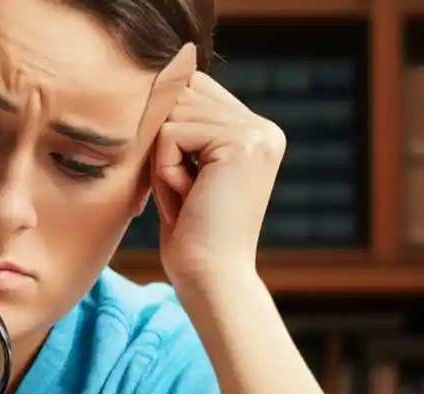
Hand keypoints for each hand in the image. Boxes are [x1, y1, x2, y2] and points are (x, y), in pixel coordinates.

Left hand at [152, 70, 285, 289]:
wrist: (211, 279)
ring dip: (163, 163)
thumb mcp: (187, 172)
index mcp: (257, 133)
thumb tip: (159, 85)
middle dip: (164, 148)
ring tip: (187, 200)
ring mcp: (257, 133)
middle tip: (184, 196)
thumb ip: (183, 129)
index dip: (168, 131)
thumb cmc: (191, 236)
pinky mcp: (241, 143)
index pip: (194, 93)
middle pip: (182, 98)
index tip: (182, 183)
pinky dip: (165, 172)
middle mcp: (264, 128)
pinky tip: (187, 201)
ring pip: (172, 117)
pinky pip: (171, 135)